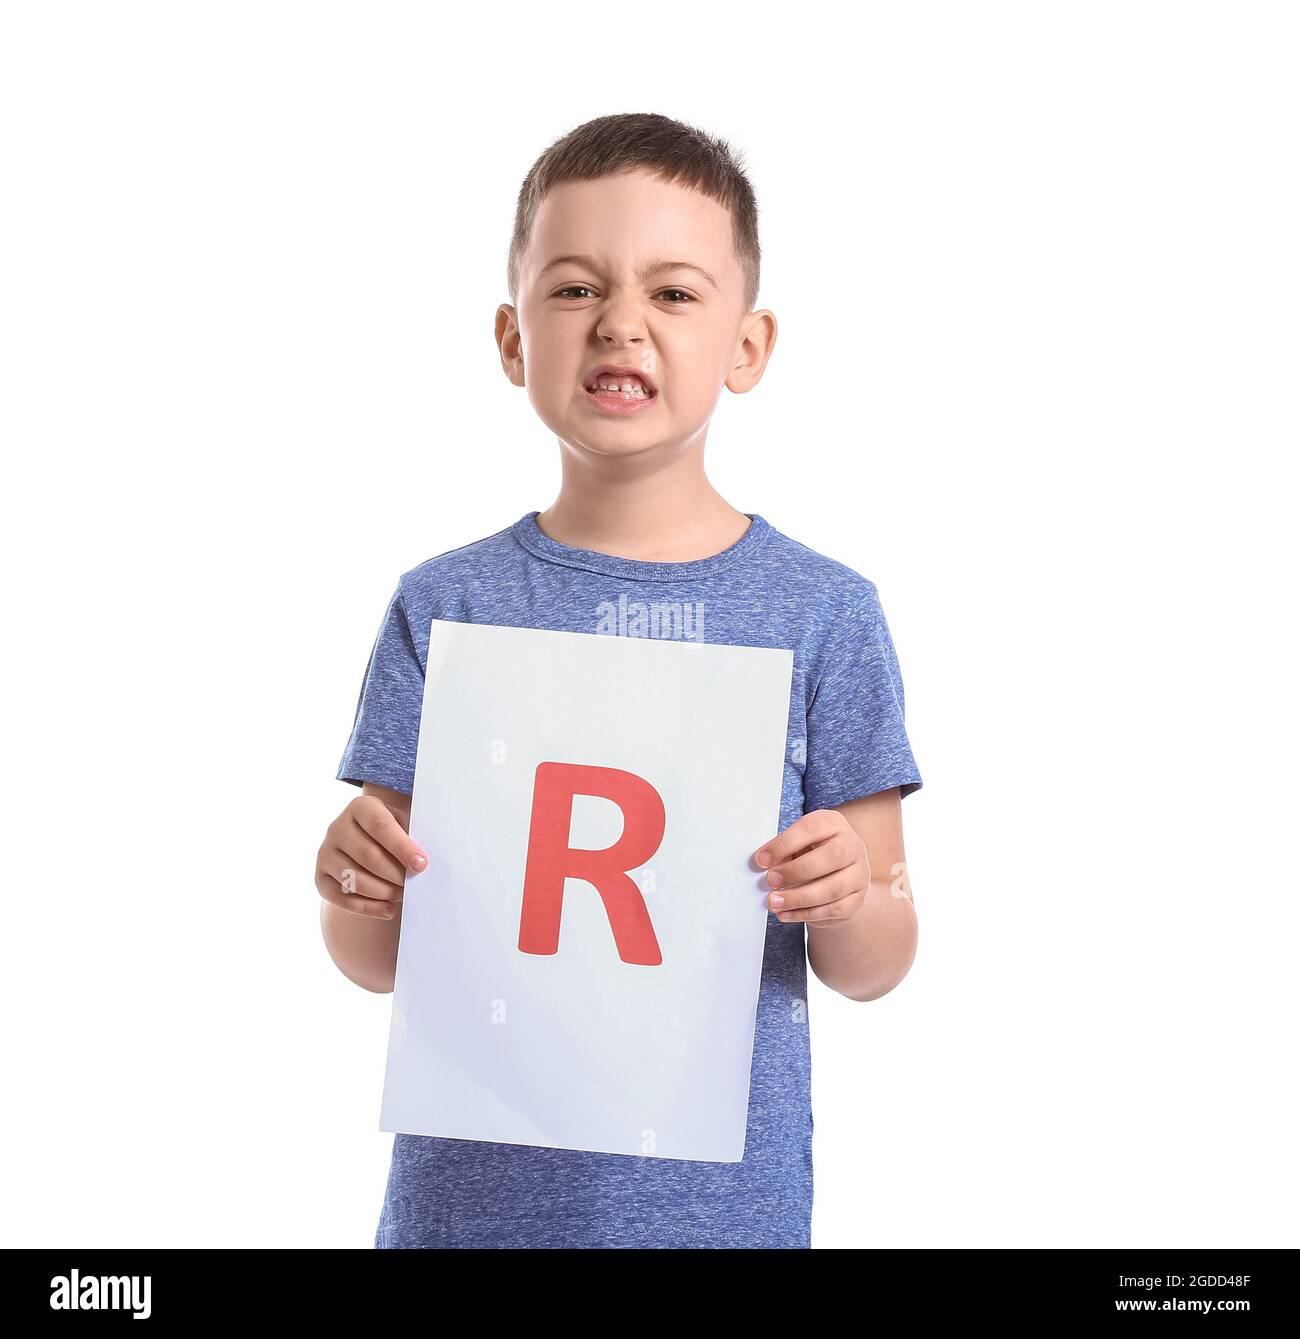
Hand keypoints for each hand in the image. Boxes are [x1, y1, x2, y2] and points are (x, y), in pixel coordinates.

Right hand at [315, 794, 426, 919]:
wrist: (365, 843)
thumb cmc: (393, 834)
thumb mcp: (403, 823)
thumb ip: (414, 835)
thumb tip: (424, 861)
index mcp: (360, 807)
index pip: (381, 827)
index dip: (403, 847)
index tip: (422, 865)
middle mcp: (337, 828)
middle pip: (368, 855)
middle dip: (396, 874)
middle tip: (415, 885)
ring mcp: (325, 853)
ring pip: (355, 879)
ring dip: (384, 892)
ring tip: (403, 895)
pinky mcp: (320, 877)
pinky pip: (341, 898)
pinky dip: (367, 908)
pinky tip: (389, 910)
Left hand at [752, 808, 869, 927]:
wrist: (839, 880)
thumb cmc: (812, 856)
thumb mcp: (798, 846)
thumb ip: (784, 853)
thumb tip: (763, 865)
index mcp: (833, 824)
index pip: (811, 829)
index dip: (784, 844)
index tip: (761, 860)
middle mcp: (852, 846)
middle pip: (830, 857)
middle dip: (796, 871)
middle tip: (770, 880)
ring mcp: (859, 874)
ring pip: (832, 888)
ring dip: (798, 897)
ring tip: (774, 902)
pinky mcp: (857, 900)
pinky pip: (832, 910)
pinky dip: (805, 914)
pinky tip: (785, 914)